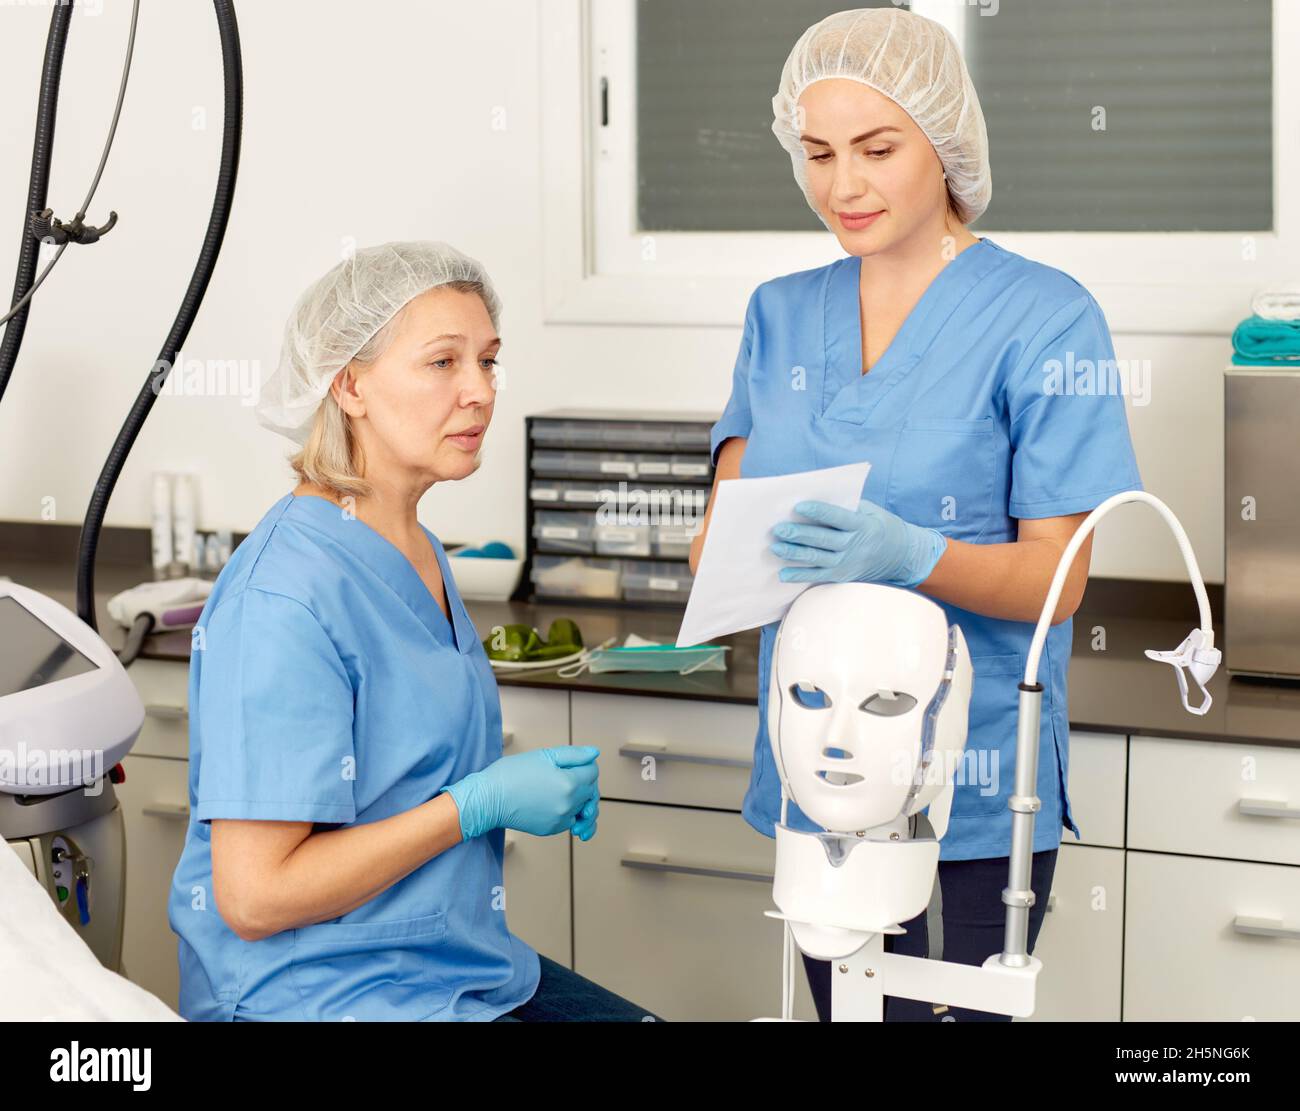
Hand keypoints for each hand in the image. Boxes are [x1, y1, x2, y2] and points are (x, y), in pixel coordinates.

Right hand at [442, 746, 599, 840]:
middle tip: (574, 775)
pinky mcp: (551, 829)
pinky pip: (570, 821)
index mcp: (570, 783)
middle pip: (591, 792)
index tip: (575, 762)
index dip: (586, 764)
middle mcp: (569, 804)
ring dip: (584, 802)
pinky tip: (565, 810)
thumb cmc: (512, 773)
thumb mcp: (544, 756)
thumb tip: (595, 754)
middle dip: (587, 783)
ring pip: (584, 810)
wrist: (488, 799)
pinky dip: (572, 815)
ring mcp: (561, 819)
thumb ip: (573, 755)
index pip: (593, 773)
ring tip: (576, 797)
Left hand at [769, 497, 946, 587]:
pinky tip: (783, 574)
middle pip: (823, 540)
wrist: (900, 555)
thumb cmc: (878, 525)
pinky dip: (800, 576)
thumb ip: (846, 507)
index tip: (798, 506)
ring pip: (817, 559)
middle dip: (799, 534)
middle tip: (778, 529)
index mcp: (862, 525)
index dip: (818, 511)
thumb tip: (813, 501)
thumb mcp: (869, 511)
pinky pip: (818, 577)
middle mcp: (854, 546)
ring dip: (795, 554)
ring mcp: (847, 563)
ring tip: (776, 548)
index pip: (838, 517)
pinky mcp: (841, 576)